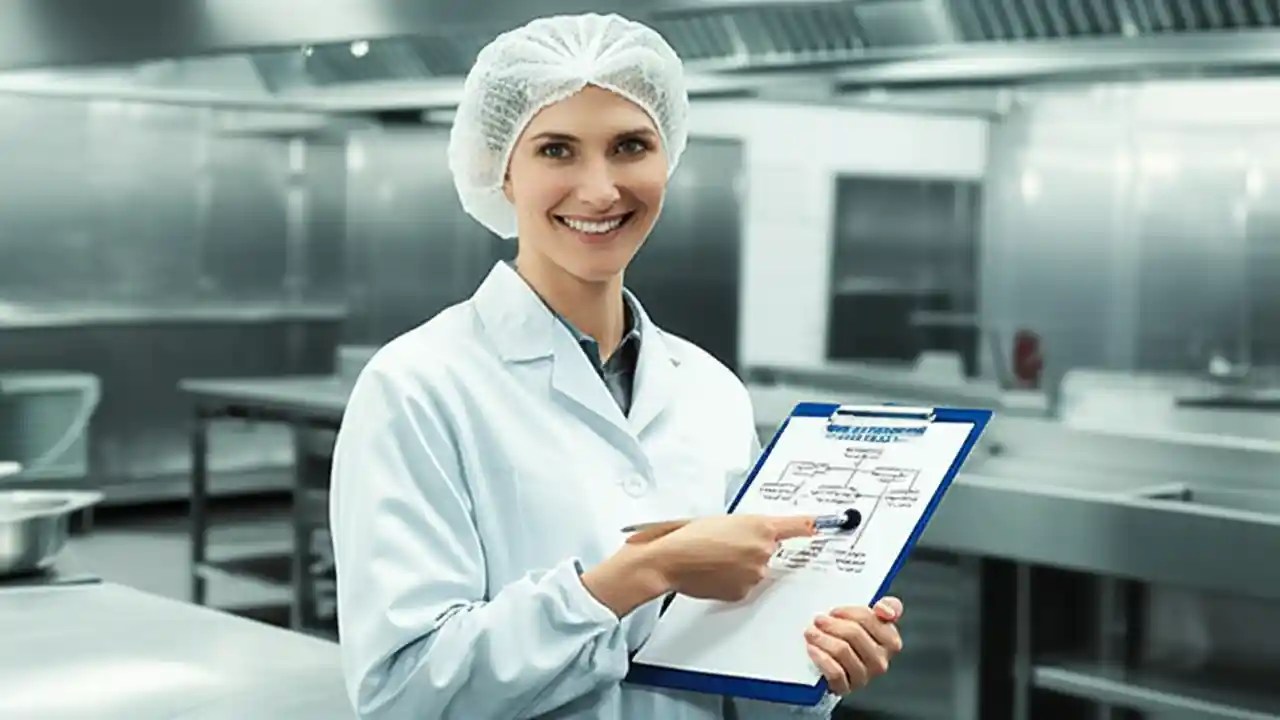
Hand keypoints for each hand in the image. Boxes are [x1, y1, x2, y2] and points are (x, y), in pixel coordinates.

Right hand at [636, 514, 815, 601]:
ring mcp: (755, 573)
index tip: (817, 526)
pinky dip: (732, 580)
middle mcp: (763, 550)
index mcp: (760, 526)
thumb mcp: (722, 520)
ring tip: (713, 558)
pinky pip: (744, 584)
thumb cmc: (690, 536)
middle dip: (751, 548)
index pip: (794, 526)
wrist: (672, 559)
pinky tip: (713, 572)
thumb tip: (753, 537)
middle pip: (768, 550)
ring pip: (755, 569)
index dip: (807, 526)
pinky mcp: (744, 591)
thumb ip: (747, 528)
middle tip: (725, 544)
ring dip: (740, 565)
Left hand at [804, 596, 904, 695]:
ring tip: (811, 633)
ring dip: (822, 639)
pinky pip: (835, 672)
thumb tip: (885, 610)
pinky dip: (821, 658)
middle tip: (818, 620)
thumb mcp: (869, 618)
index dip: (848, 612)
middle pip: (854, 634)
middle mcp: (880, 661)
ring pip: (843, 651)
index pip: (869, 619)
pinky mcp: (846, 688)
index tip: (835, 611)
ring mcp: (864, 676)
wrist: (835, 663)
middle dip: (832, 624)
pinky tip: (812, 649)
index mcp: (890, 641)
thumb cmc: (852, 636)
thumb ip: (888, 607)